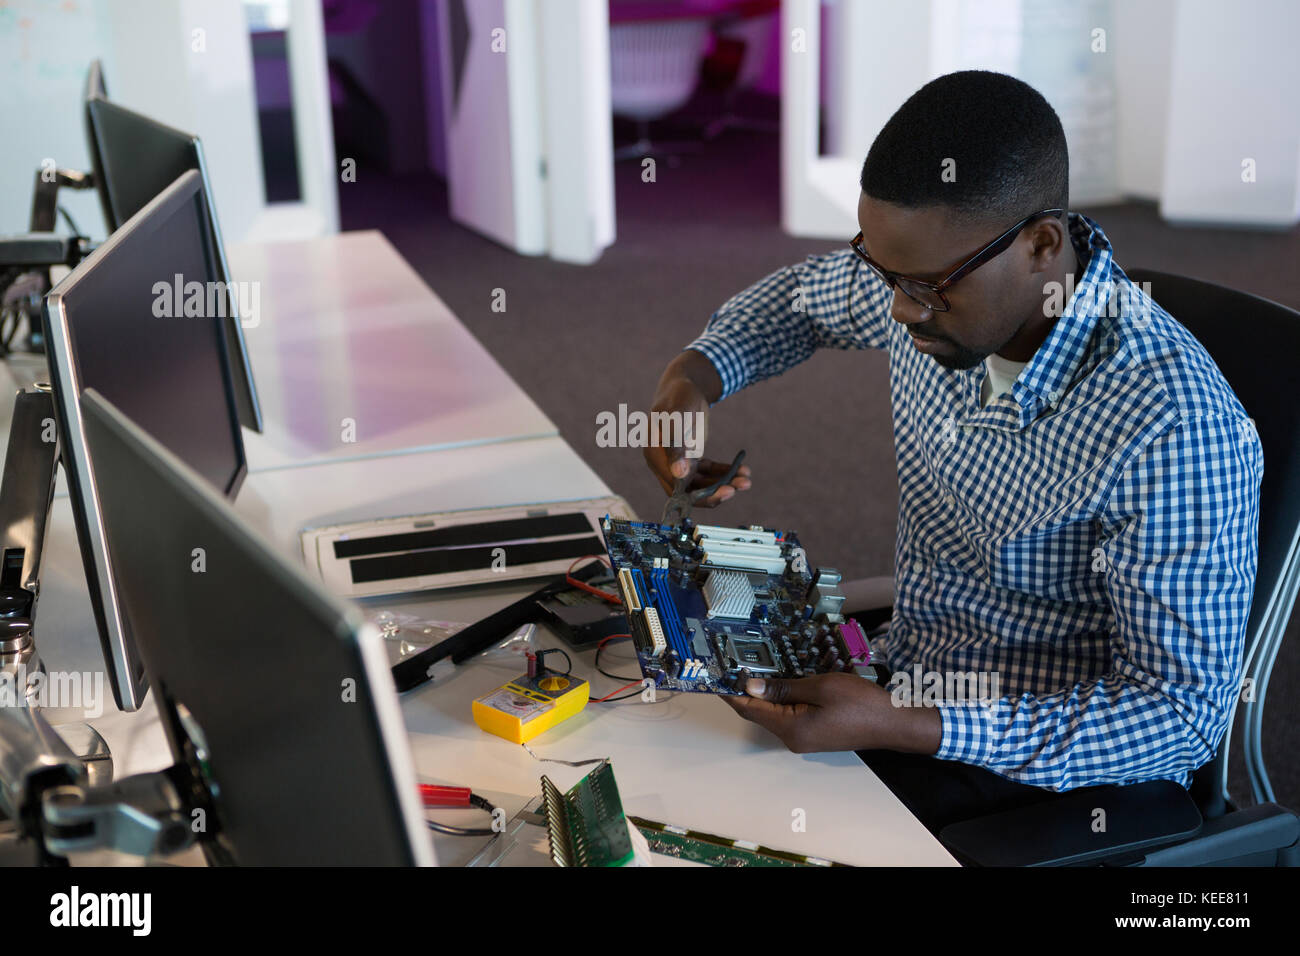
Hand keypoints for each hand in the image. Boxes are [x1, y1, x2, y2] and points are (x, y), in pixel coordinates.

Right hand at [642, 377, 750, 508]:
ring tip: (746, 480)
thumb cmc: (679, 397)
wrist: (686, 385)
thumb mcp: (677, 417)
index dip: (700, 494)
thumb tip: (679, 474)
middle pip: (689, 491)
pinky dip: (724, 473)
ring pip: (701, 484)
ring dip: (723, 484)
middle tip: (738, 488)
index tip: (725, 490)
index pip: (675, 487)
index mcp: (655, 456)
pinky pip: (708, 473)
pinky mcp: (691, 458)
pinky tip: (742, 469)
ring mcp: (678, 462)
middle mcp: (664, 463)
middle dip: (715, 493)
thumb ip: (676, 445)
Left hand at [722, 673, 941, 754]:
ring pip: (775, 713)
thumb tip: (752, 687)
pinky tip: (782, 682)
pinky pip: (790, 715)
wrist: (893, 722)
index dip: (731, 693)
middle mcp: (794, 738)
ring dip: (765, 694)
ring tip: (755, 671)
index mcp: (792, 729)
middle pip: (760, 713)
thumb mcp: (820, 687)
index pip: (750, 710)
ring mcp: (805, 737)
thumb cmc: (862, 705)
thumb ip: (784, 688)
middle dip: (746, 692)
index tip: (717, 678)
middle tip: (734, 668)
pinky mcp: (815, 733)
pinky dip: (782, 699)